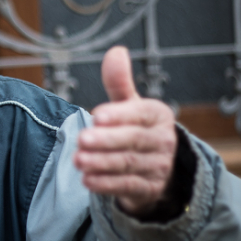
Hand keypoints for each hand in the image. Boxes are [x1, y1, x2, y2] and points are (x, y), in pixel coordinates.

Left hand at [74, 46, 177, 216]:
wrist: (158, 167)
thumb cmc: (137, 128)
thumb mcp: (131, 104)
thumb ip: (120, 82)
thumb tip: (116, 51)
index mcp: (158, 115)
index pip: (140, 114)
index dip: (119, 115)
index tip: (96, 115)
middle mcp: (162, 140)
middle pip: (133, 140)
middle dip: (106, 140)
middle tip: (81, 139)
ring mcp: (158, 166)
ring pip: (129, 163)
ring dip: (101, 162)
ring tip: (78, 160)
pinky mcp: (148, 188)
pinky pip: (128, 186)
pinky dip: (107, 184)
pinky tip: (87, 180)